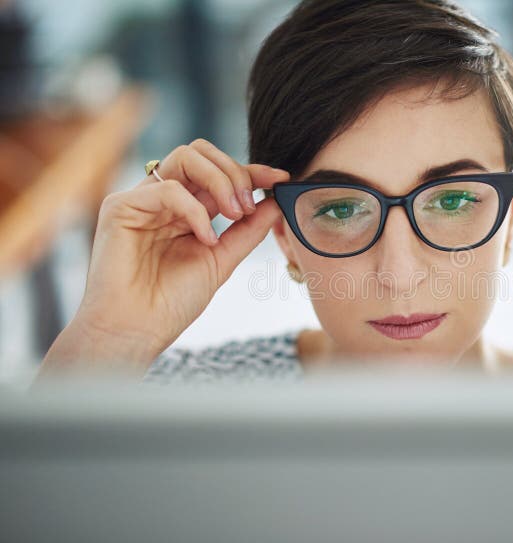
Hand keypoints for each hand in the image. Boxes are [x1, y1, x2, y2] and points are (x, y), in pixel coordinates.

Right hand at [39, 139, 289, 376]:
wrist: (137, 330)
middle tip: (248, 207)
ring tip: (235, 215)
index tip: (281, 179)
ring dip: (221, 181)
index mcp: (186, 209)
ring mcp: (141, 199)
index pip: (219, 173)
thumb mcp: (221, 260)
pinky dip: (195, 211)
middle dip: (235, 172)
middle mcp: (163, 199)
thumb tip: (277, 202)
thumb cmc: (172, 302)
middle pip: (202, 153)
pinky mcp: (120, 206)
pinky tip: (205, 239)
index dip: (252, 171)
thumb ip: (248, 230)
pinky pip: (169, 189)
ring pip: (186, 158)